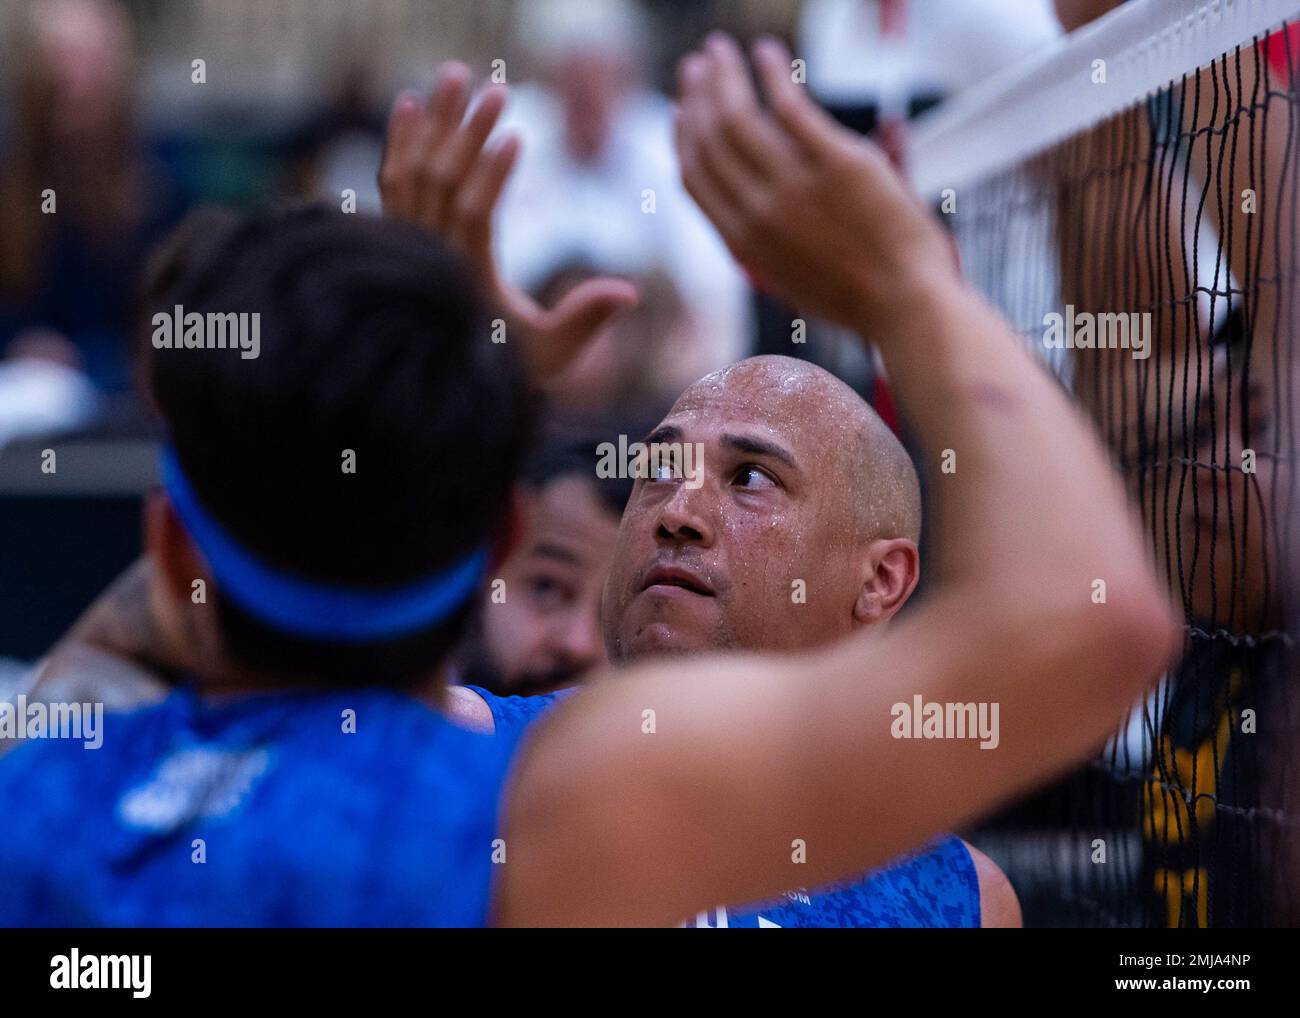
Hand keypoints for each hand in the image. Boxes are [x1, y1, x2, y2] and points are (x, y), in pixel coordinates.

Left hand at [379, 63, 638, 381]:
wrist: (443, 382)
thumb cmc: (507, 365)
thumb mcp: (553, 350)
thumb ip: (586, 319)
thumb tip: (630, 292)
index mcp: (465, 281)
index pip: (473, 216)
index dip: (491, 175)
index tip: (516, 136)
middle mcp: (428, 259)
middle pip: (441, 181)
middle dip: (467, 132)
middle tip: (497, 90)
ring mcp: (406, 246)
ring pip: (413, 173)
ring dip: (434, 123)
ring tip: (456, 75)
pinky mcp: (394, 237)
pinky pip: (391, 183)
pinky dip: (399, 143)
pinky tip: (410, 105)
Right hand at [674, 34, 951, 332]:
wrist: (904, 302)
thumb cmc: (855, 295)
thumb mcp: (787, 277)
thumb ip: (759, 241)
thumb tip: (744, 211)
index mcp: (742, 241)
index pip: (693, 176)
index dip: (682, 136)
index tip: (682, 109)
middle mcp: (758, 210)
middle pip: (709, 139)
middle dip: (697, 94)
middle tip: (698, 64)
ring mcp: (795, 185)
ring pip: (737, 116)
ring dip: (724, 75)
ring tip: (721, 50)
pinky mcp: (835, 163)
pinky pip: (789, 106)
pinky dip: (771, 73)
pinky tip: (767, 53)